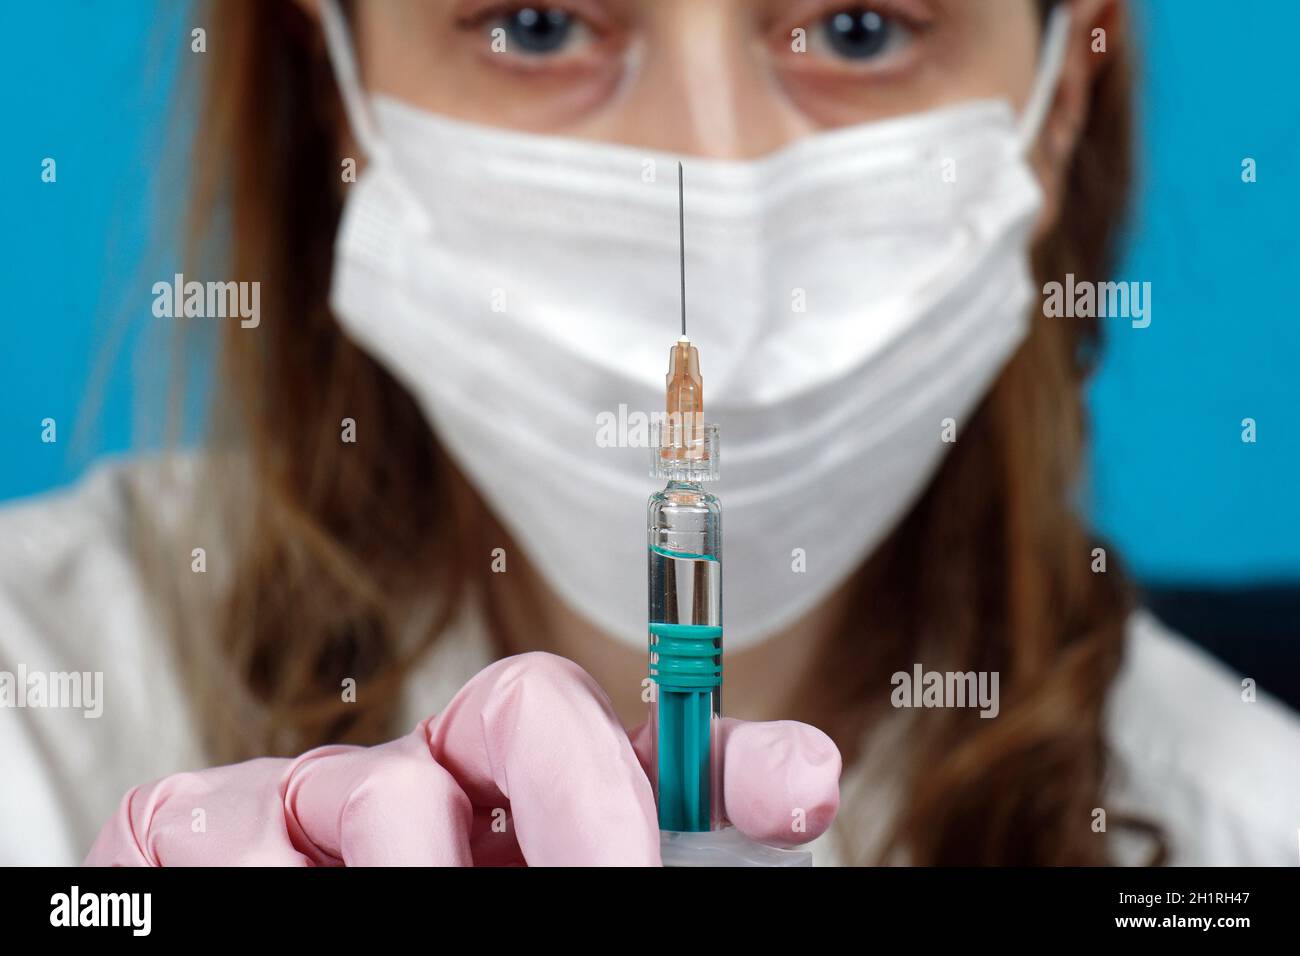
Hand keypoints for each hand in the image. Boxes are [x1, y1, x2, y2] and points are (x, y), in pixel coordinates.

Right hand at [85, 652, 840, 865]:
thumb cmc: (429, 952)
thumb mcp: (554, 920)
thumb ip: (641, 875)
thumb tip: (780, 808)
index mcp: (538, 814)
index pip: (651, 749)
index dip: (733, 765)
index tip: (799, 796)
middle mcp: (439, 782)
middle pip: (530, 709)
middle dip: (584, 801)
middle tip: (612, 881)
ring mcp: (316, 799)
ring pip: (389, 790)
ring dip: (418, 876)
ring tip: (416, 915)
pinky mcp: (190, 824)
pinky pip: (228, 834)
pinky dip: (265, 882)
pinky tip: (280, 907)